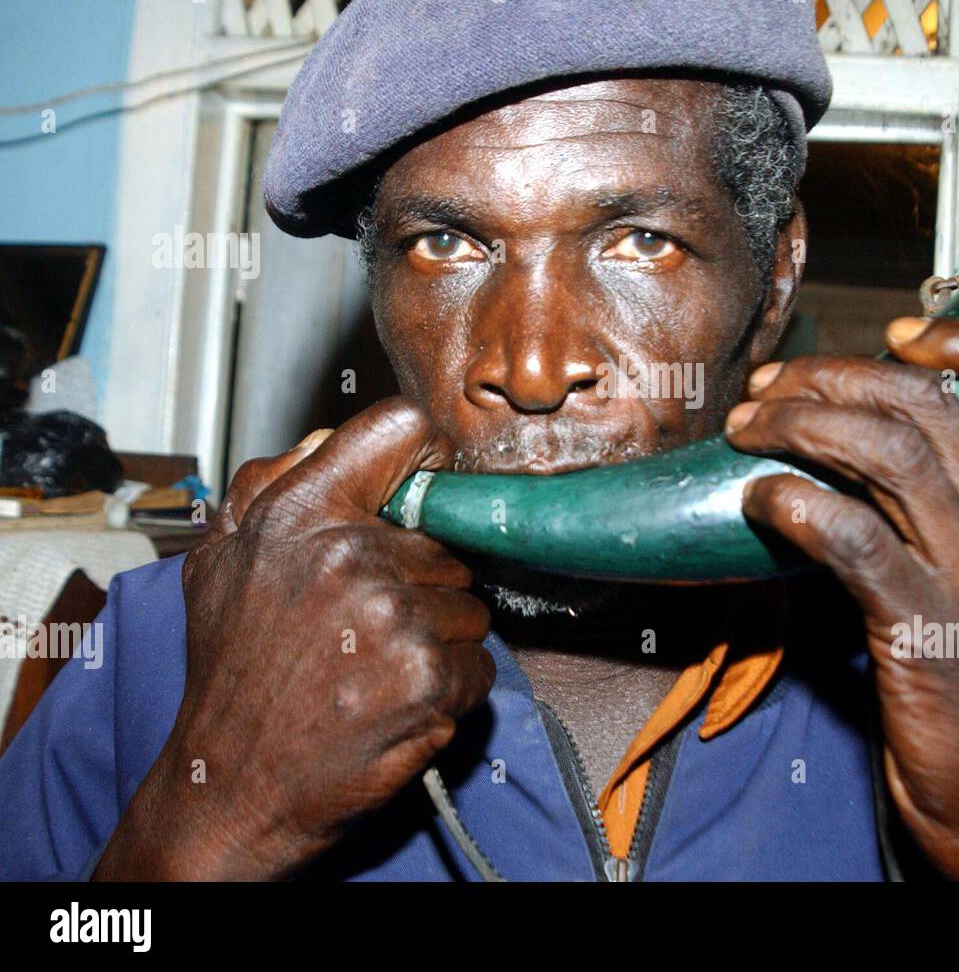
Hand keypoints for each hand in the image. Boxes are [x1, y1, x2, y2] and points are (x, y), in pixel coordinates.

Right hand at [93, 398, 494, 879]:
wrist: (230, 786)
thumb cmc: (232, 670)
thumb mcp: (222, 558)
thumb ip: (272, 482)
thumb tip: (332, 436)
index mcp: (299, 511)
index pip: (402, 429)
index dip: (422, 460)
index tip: (420, 497)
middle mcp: (349, 554)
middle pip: (449, 535)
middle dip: (424, 577)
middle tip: (370, 620)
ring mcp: (394, 617)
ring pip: (469, 603)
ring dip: (440, 636)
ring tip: (377, 664)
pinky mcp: (428, 677)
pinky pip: (479, 661)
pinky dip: (451, 685)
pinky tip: (398, 700)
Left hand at [727, 318, 958, 880]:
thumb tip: (855, 463)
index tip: (901, 333)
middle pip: (928, 407)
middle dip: (836, 378)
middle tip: (772, 389)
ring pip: (890, 454)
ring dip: (802, 424)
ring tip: (747, 428)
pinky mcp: (926, 633)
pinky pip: (852, 537)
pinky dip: (796, 502)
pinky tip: (759, 499)